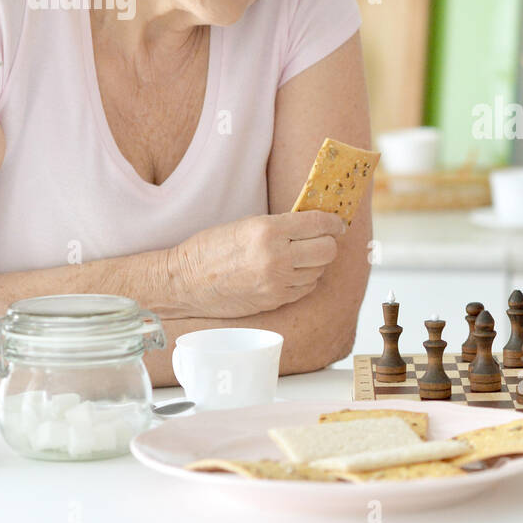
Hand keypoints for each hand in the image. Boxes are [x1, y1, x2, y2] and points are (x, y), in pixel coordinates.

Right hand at [174, 211, 346, 317]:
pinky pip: (306, 288)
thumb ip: (281, 225)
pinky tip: (292, 272)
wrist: (184, 282)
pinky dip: (305, 279)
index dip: (334, 222)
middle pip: (327, 250)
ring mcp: (276, 282)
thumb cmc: (210, 249)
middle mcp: (275, 257)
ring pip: (319, 270)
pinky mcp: (274, 300)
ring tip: (301, 256)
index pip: (318, 224)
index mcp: (267, 231)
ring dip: (316, 262)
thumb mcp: (245, 225)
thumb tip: (315, 223)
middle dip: (328, 242)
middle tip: (322, 239)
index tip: (337, 223)